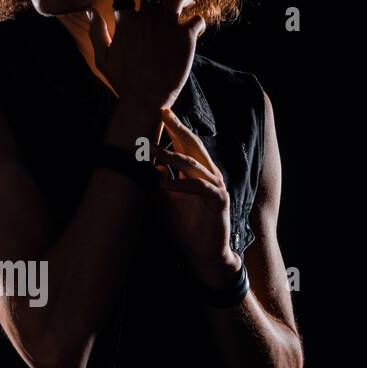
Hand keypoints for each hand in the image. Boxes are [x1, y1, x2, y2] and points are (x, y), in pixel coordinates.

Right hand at [85, 0, 206, 109]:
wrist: (146, 100)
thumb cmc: (124, 82)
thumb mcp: (103, 58)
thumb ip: (98, 32)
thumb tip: (90, 11)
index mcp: (126, 21)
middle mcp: (147, 17)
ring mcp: (168, 25)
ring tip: (188, 4)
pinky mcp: (187, 36)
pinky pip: (196, 19)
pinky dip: (197, 22)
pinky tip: (197, 29)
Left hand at [152, 107, 241, 289]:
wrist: (205, 255)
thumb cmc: (186, 228)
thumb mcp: (166, 202)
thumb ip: (159, 183)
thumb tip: (147, 166)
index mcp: (196, 173)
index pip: (184, 145)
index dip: (172, 129)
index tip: (158, 113)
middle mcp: (208, 175)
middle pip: (192, 146)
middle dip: (177, 128)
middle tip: (163, 112)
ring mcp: (216, 187)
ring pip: (194, 164)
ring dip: (173, 155)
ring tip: (153, 148)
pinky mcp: (219, 202)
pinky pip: (200, 188)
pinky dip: (182, 185)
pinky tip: (166, 183)